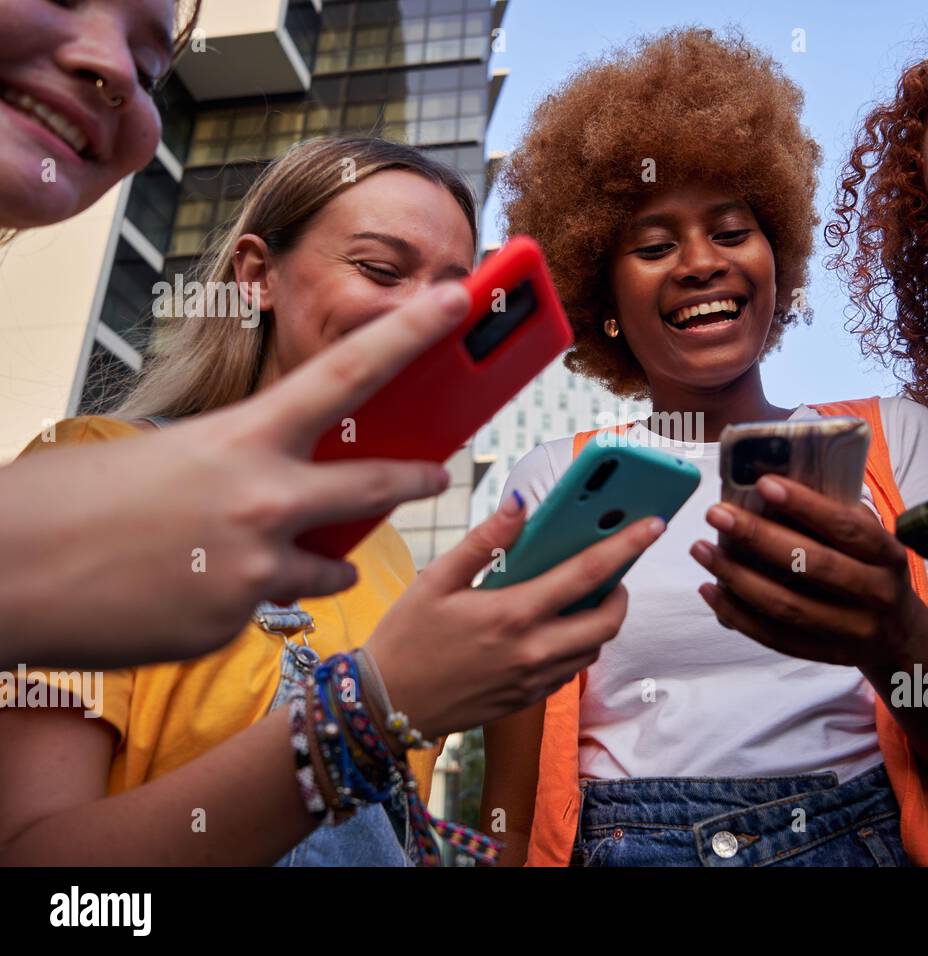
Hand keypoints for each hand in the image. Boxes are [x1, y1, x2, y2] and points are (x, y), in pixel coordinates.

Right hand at [0, 283, 469, 669]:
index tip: (459, 301)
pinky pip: (264, 605)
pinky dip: (240, 597)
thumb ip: (234, 460)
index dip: (410, 335)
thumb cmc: (65, 503)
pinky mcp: (235, 621)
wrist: (4, 579)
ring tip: (254, 552)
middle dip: (414, 481)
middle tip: (440, 475)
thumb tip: (274, 475)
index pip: (347, 373)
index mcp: (243, 438)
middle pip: (376, 487)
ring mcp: (256, 568)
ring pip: (330, 567)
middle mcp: (266, 501)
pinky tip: (184, 590)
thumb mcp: (161, 455)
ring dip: (316, 560)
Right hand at [367, 500, 664, 737]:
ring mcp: (532, 680)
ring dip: (599, 622)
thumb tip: (520, 502)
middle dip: (621, 593)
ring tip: (581, 597)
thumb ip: (484, 540)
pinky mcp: (527, 700)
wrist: (385, 706)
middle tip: (609, 572)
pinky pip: (570, 671)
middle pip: (607, 621)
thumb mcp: (435, 580)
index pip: (587, 574)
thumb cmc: (406, 638)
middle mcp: (531, 651)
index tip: (653, 525)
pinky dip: (576, 647)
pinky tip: (553, 627)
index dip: (626, 546)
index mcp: (512, 614)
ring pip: (593, 650)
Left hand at [690, 474, 923, 672]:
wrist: (899, 635)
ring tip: (702, 550)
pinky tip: (712, 589)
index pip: (845, 527)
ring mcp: (851, 630)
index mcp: (887, 555)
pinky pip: (775, 637)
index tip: (763, 484)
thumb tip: (768, 488)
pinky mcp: (826, 655)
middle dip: (758, 537)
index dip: (805, 505)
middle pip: (811, 565)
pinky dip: (738, 614)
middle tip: (716, 514)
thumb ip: (833, 517)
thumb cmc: (871, 570)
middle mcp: (875, 593)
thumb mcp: (869, 540)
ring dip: (737, 577)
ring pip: (787, 606)